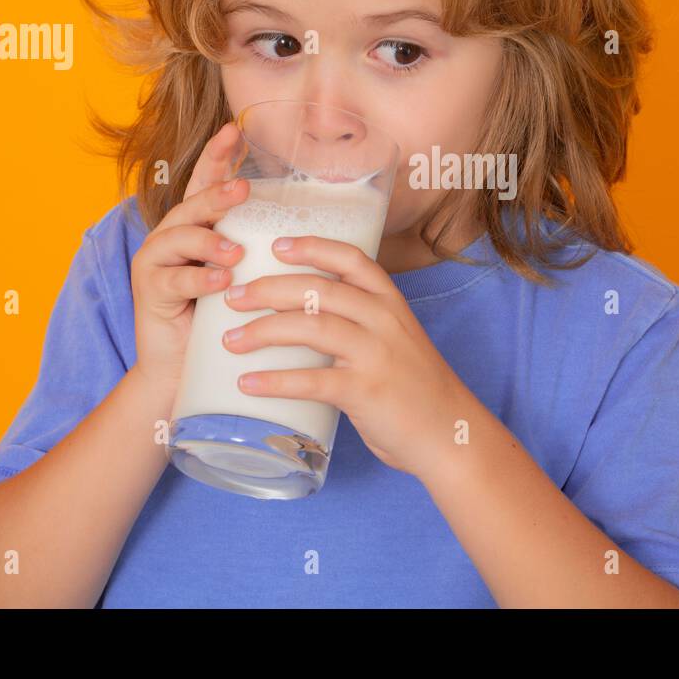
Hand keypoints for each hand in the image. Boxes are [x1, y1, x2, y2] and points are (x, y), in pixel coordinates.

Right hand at [129, 121, 248, 407]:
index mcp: (198, 227)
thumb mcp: (246, 278)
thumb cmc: (223, 321)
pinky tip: (220, 280)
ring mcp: (156, 261)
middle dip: (217, 194)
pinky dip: (198, 278)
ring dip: (209, 239)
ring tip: (236, 251)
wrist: (184, 372)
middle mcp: (172, 236)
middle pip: (192, 204)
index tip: (236, 131)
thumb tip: (315, 230)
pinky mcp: (148, 290)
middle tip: (242, 189)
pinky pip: (173, 278)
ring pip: (179, 236)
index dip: (218, 156)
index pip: (206, 183)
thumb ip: (264, 251)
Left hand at [221, 234, 468, 479]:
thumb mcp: (395, 340)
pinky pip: (311, 381)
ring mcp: (376, 355)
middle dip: (269, 288)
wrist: (448, 433)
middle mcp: (384, 320)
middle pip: (319, 289)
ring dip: (263, 330)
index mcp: (390, 303)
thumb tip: (299, 317)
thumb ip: (359, 324)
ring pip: (311, 327)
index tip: (276, 245)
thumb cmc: (415, 387)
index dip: (312, 247)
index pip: (351, 259)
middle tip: (232, 296)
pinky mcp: (365, 392)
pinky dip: (274, 381)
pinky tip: (247, 384)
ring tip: (230, 340)